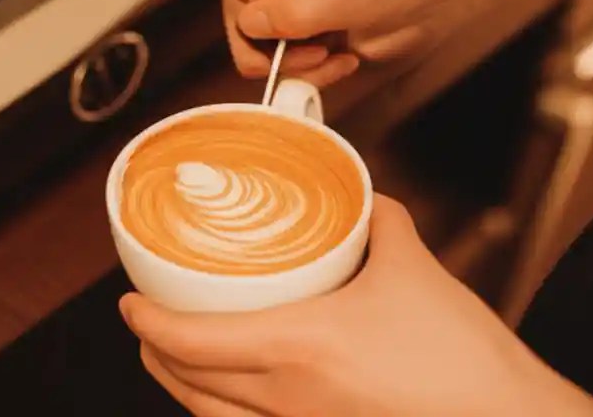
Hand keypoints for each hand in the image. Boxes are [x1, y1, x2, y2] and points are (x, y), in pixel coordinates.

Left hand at [120, 195, 592, 416]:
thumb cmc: (465, 363)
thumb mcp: (416, 272)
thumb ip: (382, 223)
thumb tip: (362, 197)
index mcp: (297, 348)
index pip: (188, 340)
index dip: (144, 323)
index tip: (128, 302)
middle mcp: (286, 401)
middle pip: (184, 381)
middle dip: (152, 350)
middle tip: (146, 320)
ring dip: (179, 385)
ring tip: (175, 356)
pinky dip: (220, 415)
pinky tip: (228, 400)